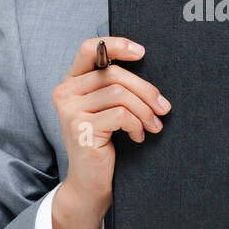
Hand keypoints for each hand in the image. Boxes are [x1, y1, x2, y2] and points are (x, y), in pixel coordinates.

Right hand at [50, 37, 170, 228]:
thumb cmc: (104, 143)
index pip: (89, 49)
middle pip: (114, 74)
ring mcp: (70, 110)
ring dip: (145, 111)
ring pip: (120, 94)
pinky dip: (136, 125)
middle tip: (164, 108)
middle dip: (145, 90)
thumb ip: (115, 86)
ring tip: (154, 126)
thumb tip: (146, 65)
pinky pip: (120, 114)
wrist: (90, 183)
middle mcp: (65, 92)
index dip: (116, 44)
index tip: (142, 52)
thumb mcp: (108, 109)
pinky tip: (138, 137)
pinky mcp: (79, 127)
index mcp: (71, 82)